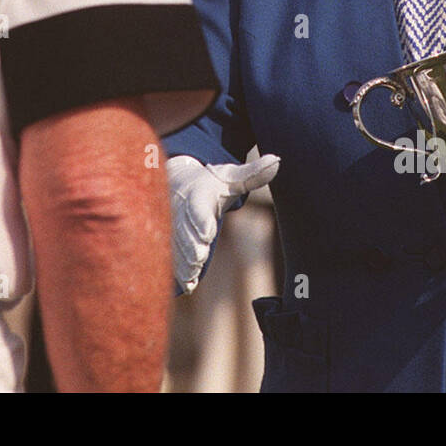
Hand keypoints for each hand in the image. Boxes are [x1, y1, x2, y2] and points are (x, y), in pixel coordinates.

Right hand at [167, 154, 279, 292]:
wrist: (178, 181)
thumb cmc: (210, 183)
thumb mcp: (230, 177)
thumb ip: (252, 174)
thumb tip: (277, 160)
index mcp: (198, 194)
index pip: (198, 207)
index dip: (202, 220)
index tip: (208, 232)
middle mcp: (182, 210)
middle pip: (185, 229)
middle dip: (191, 244)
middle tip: (199, 257)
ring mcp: (172, 225)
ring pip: (175, 245)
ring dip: (183, 260)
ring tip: (191, 274)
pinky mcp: (168, 238)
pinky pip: (170, 254)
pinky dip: (178, 270)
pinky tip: (186, 284)